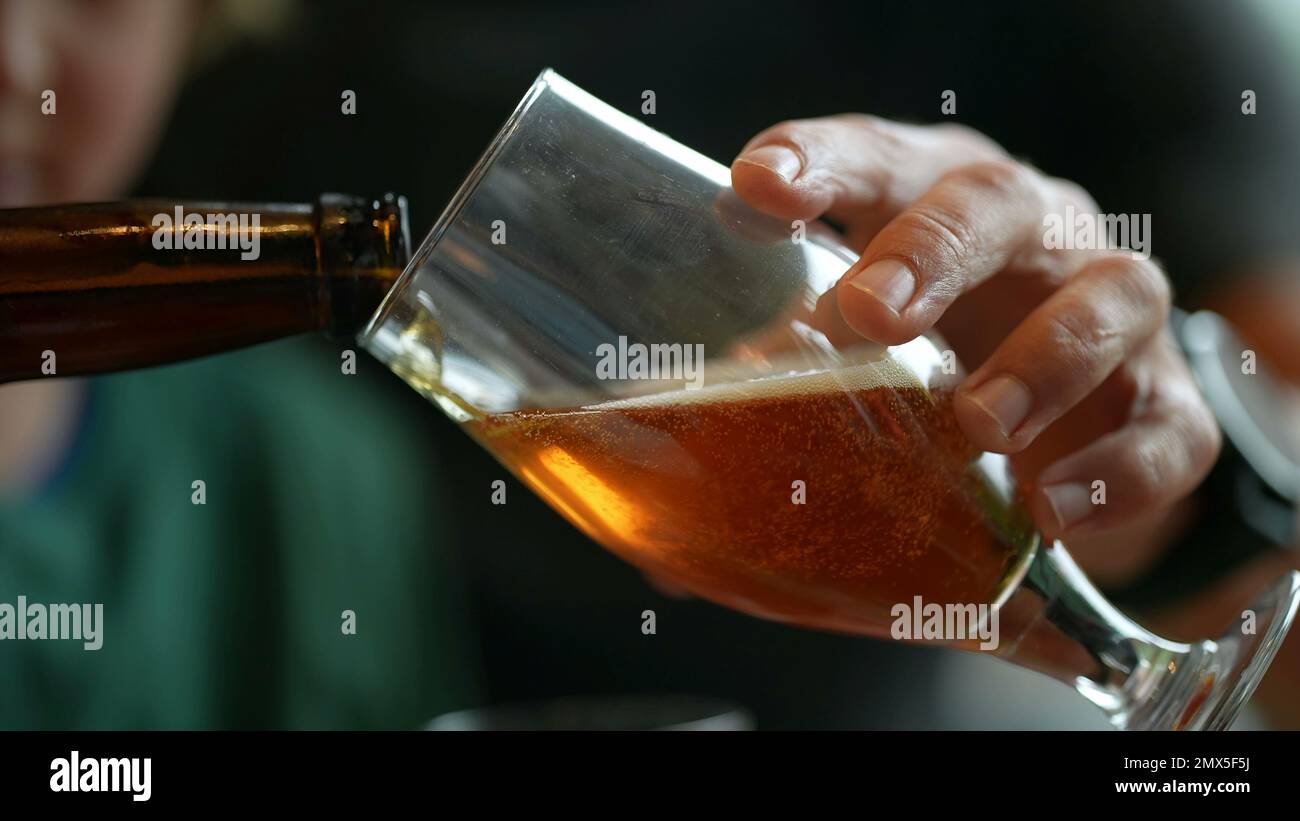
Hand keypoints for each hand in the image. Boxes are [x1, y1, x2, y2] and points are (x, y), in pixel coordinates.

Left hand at [731, 115, 1219, 578]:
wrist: (1064, 417)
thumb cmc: (934, 360)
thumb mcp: (855, 354)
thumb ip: (789, 395)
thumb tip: (697, 498)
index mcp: (935, 203)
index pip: (875, 160)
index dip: (819, 165)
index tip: (759, 189)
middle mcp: (1032, 233)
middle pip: (995, 204)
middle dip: (934, 251)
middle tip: (872, 314)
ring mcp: (1109, 306)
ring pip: (1110, 296)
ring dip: (1044, 358)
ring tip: (979, 422)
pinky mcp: (1162, 400)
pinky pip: (1170, 427)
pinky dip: (1121, 472)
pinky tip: (1056, 512)